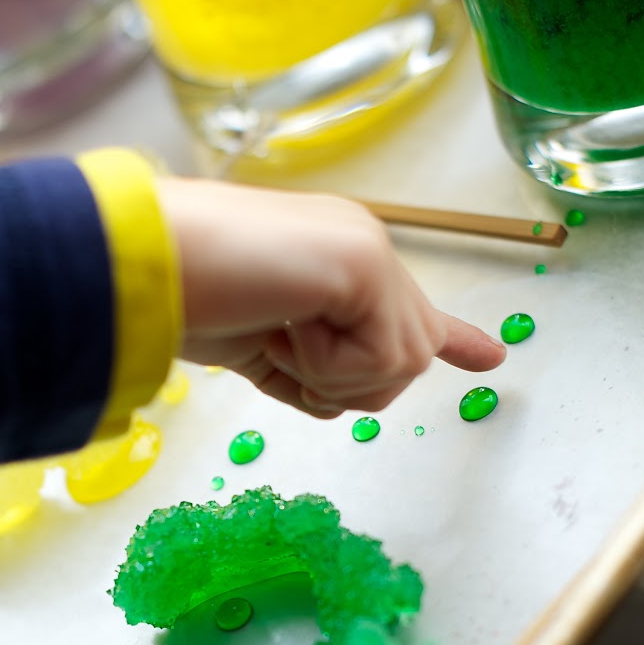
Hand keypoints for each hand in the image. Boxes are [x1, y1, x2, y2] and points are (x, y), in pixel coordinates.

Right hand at [156, 177, 504, 418]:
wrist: (150, 261)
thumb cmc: (182, 297)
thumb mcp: (259, 347)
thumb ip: (317, 367)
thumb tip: (361, 392)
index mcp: (337, 264)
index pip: (408, 314)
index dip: (454, 339)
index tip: (493, 360)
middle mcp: (364, 252)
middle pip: (400, 368)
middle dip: (337, 383)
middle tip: (274, 341)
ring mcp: (370, 255)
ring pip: (394, 372)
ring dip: (323, 373)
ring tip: (272, 327)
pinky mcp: (367, 266)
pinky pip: (374, 363)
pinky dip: (320, 364)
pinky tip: (281, 323)